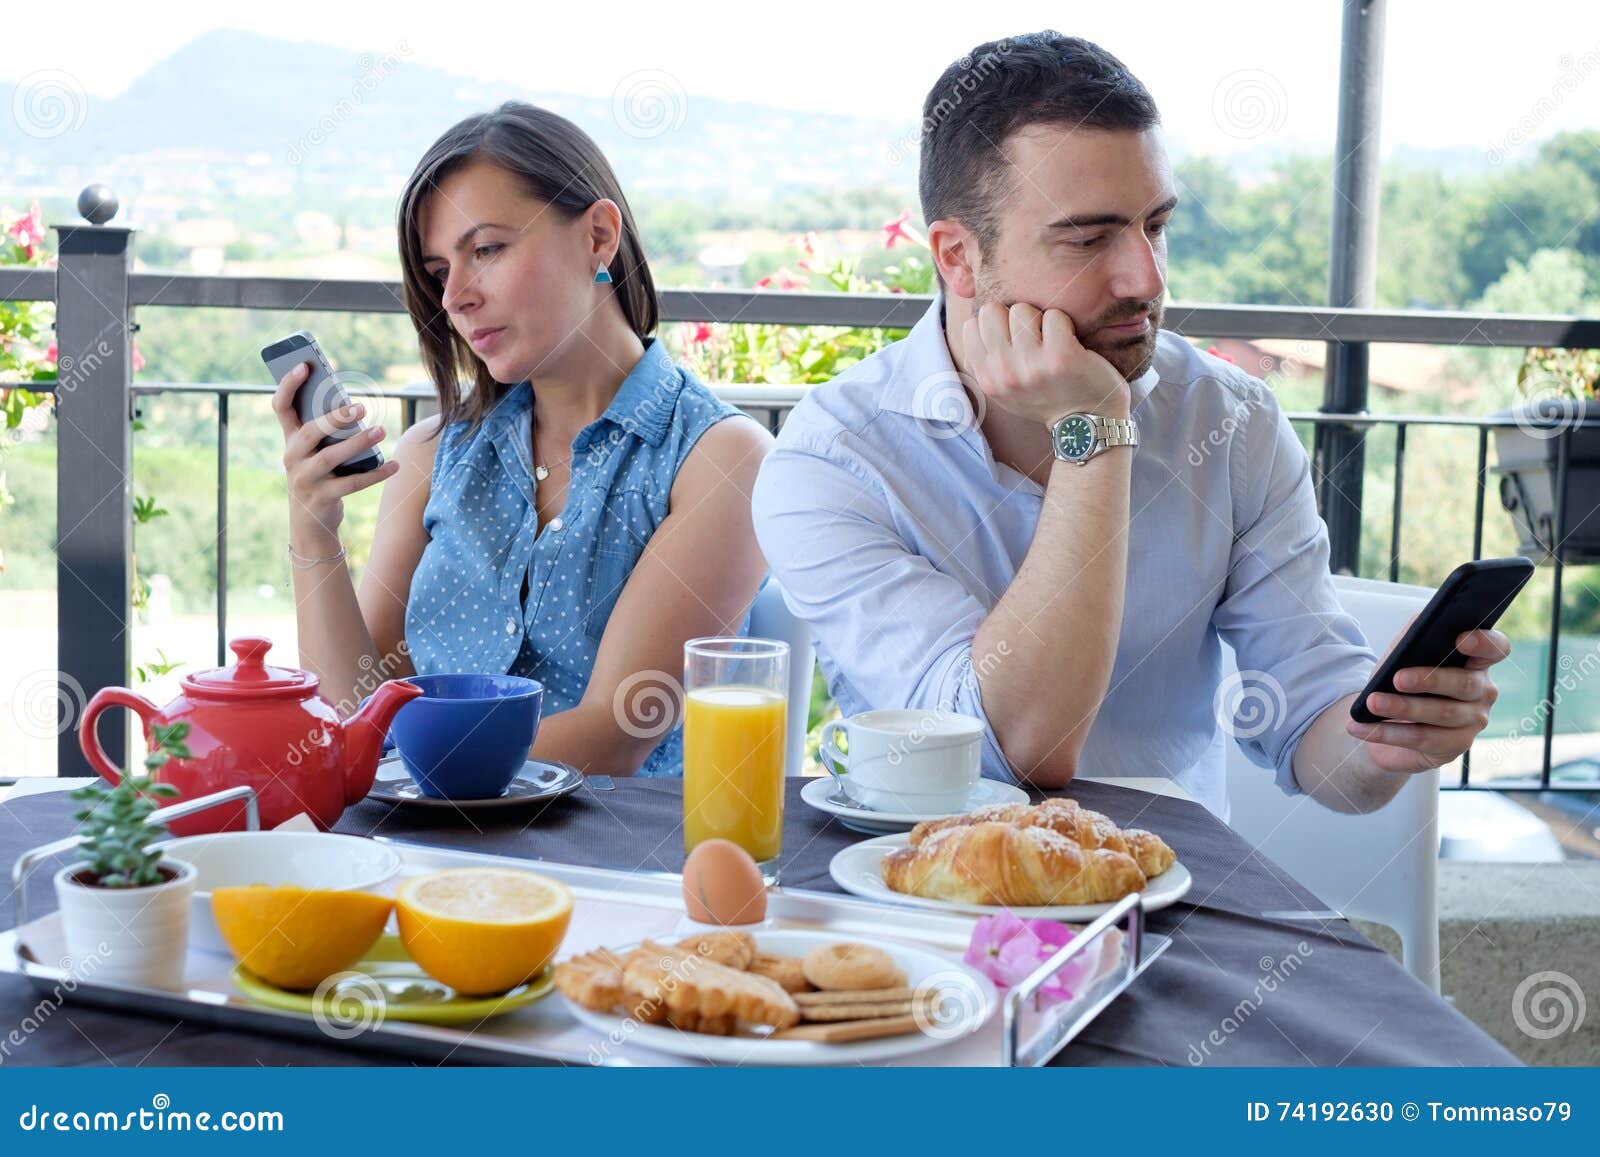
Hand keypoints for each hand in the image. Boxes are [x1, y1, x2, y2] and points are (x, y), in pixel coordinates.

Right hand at [272, 360, 398, 544]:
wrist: (309, 524)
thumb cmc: (318, 477)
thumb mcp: (315, 453)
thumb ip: (327, 433)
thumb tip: (356, 410)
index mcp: (290, 440)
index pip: (281, 407)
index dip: (288, 385)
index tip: (304, 365)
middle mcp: (292, 457)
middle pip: (310, 432)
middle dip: (334, 418)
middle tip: (361, 407)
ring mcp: (305, 479)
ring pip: (331, 457)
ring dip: (358, 443)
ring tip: (381, 430)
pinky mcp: (322, 498)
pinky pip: (352, 484)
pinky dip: (375, 474)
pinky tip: (394, 465)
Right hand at [960, 302, 1130, 428]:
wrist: (1086, 422)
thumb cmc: (1044, 398)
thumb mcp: (1004, 391)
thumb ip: (986, 363)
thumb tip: (976, 321)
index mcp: (987, 380)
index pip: (971, 326)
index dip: (994, 325)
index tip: (1012, 339)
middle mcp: (1004, 374)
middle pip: (992, 311)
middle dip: (1013, 318)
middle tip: (1032, 337)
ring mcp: (1032, 366)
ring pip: (1022, 310)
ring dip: (1039, 319)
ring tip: (1050, 341)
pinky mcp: (1061, 357)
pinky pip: (1054, 316)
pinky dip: (1064, 324)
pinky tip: (1069, 343)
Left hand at [1344, 627, 1510, 773]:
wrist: (1387, 724)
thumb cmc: (1400, 681)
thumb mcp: (1402, 655)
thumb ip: (1414, 636)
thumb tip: (1419, 624)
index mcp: (1475, 662)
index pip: (1495, 648)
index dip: (1484, 642)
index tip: (1460, 639)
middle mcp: (1482, 691)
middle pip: (1464, 684)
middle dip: (1429, 680)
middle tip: (1398, 679)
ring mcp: (1473, 721)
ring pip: (1442, 714)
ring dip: (1403, 708)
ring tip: (1372, 702)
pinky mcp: (1454, 747)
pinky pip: (1422, 739)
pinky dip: (1387, 732)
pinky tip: (1361, 727)